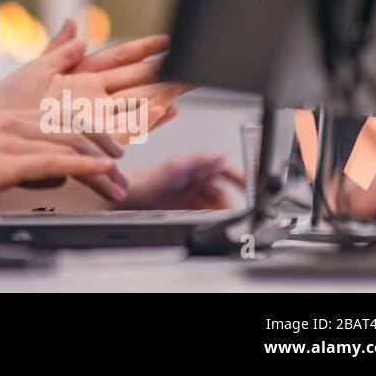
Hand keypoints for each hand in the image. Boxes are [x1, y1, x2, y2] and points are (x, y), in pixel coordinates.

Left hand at [0, 19, 185, 142]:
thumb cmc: (12, 99)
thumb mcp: (36, 68)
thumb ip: (59, 48)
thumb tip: (73, 22)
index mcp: (84, 76)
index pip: (122, 59)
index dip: (144, 49)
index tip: (168, 40)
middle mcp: (96, 96)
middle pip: (139, 82)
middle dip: (168, 75)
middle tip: (195, 67)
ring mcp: (96, 115)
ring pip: (139, 104)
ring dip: (165, 96)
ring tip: (187, 87)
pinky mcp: (91, 135)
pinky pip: (125, 128)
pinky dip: (147, 120)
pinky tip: (165, 110)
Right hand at [0, 109, 123, 209]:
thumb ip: (12, 158)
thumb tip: (43, 172)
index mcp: (3, 118)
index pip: (58, 119)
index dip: (88, 132)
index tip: (108, 148)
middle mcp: (10, 123)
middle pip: (70, 128)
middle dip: (102, 146)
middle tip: (122, 167)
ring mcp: (7, 140)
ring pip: (68, 144)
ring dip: (101, 162)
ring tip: (120, 179)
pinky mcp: (3, 162)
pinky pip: (53, 161)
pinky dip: (83, 164)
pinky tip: (101, 171)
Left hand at [117, 152, 243, 209]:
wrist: (125, 198)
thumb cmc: (144, 180)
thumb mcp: (174, 167)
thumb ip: (199, 160)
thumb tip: (221, 154)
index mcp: (195, 166)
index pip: (224, 169)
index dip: (239, 177)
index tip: (251, 186)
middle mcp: (194, 179)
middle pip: (223, 191)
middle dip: (230, 201)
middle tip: (234, 212)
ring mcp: (189, 194)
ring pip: (215, 204)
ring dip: (220, 212)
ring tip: (221, 219)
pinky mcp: (184, 208)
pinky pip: (204, 214)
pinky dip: (209, 218)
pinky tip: (208, 222)